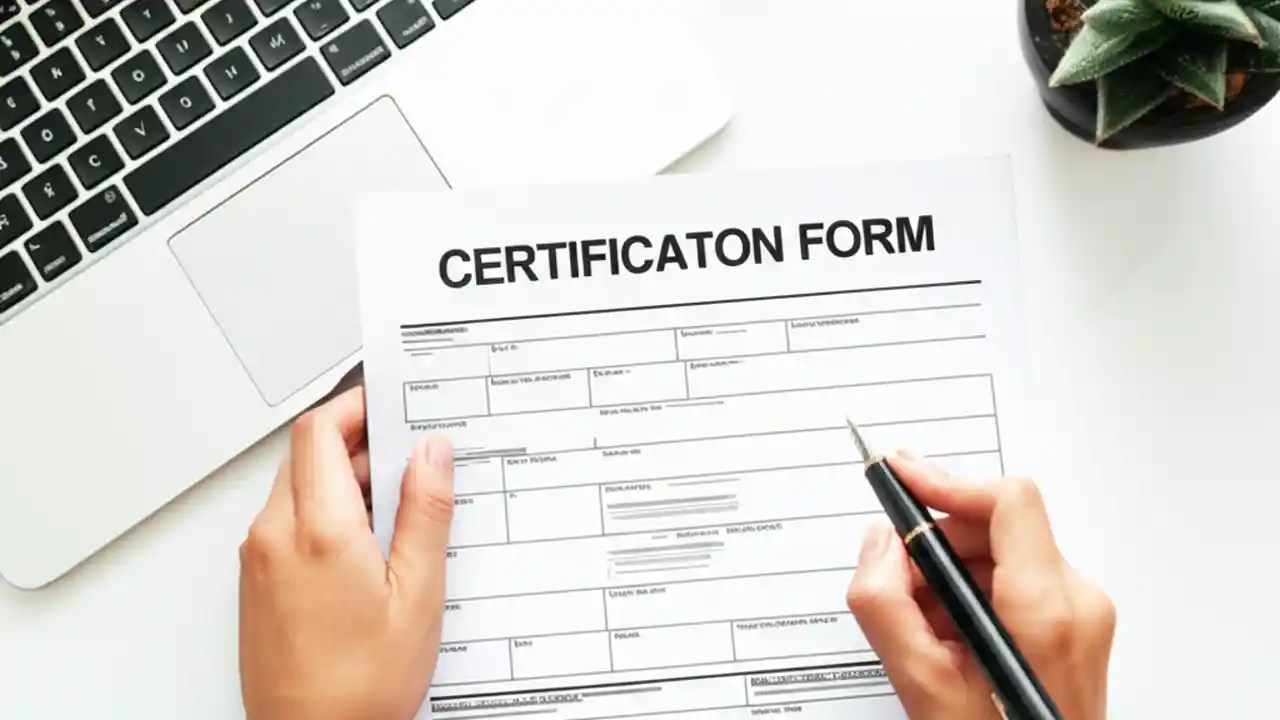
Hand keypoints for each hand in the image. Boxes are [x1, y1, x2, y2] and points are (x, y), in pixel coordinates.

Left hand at [238, 386, 455, 719]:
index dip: (355, 406)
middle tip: (407, 457)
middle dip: (357, 444)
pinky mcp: (258, 581)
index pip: (320, 431)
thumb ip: (424, 514)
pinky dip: (326, 512)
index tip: (389, 405)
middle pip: (306, 455)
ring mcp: (259, 560)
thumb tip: (431, 455)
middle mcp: (275, 537)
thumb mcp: (418, 595)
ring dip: (343, 480)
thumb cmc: (359, 687)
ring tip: (397, 510)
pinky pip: (289, 522)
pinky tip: (368, 546)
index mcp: (318, 532)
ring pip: (297, 487)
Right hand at [846, 453, 1114, 719]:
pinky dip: (966, 596)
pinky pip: (1009, 582)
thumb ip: (887, 605)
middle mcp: (1075, 601)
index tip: (902, 477)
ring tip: (920, 627)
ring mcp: (1078, 615)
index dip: (946, 482)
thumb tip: (878, 546)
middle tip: (894, 579)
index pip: (1007, 500)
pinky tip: (944, 638)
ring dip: (946, 575)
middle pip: (995, 525)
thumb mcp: (924, 687)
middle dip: (935, 545)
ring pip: (997, 553)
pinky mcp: (1070, 626)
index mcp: (1048, 609)